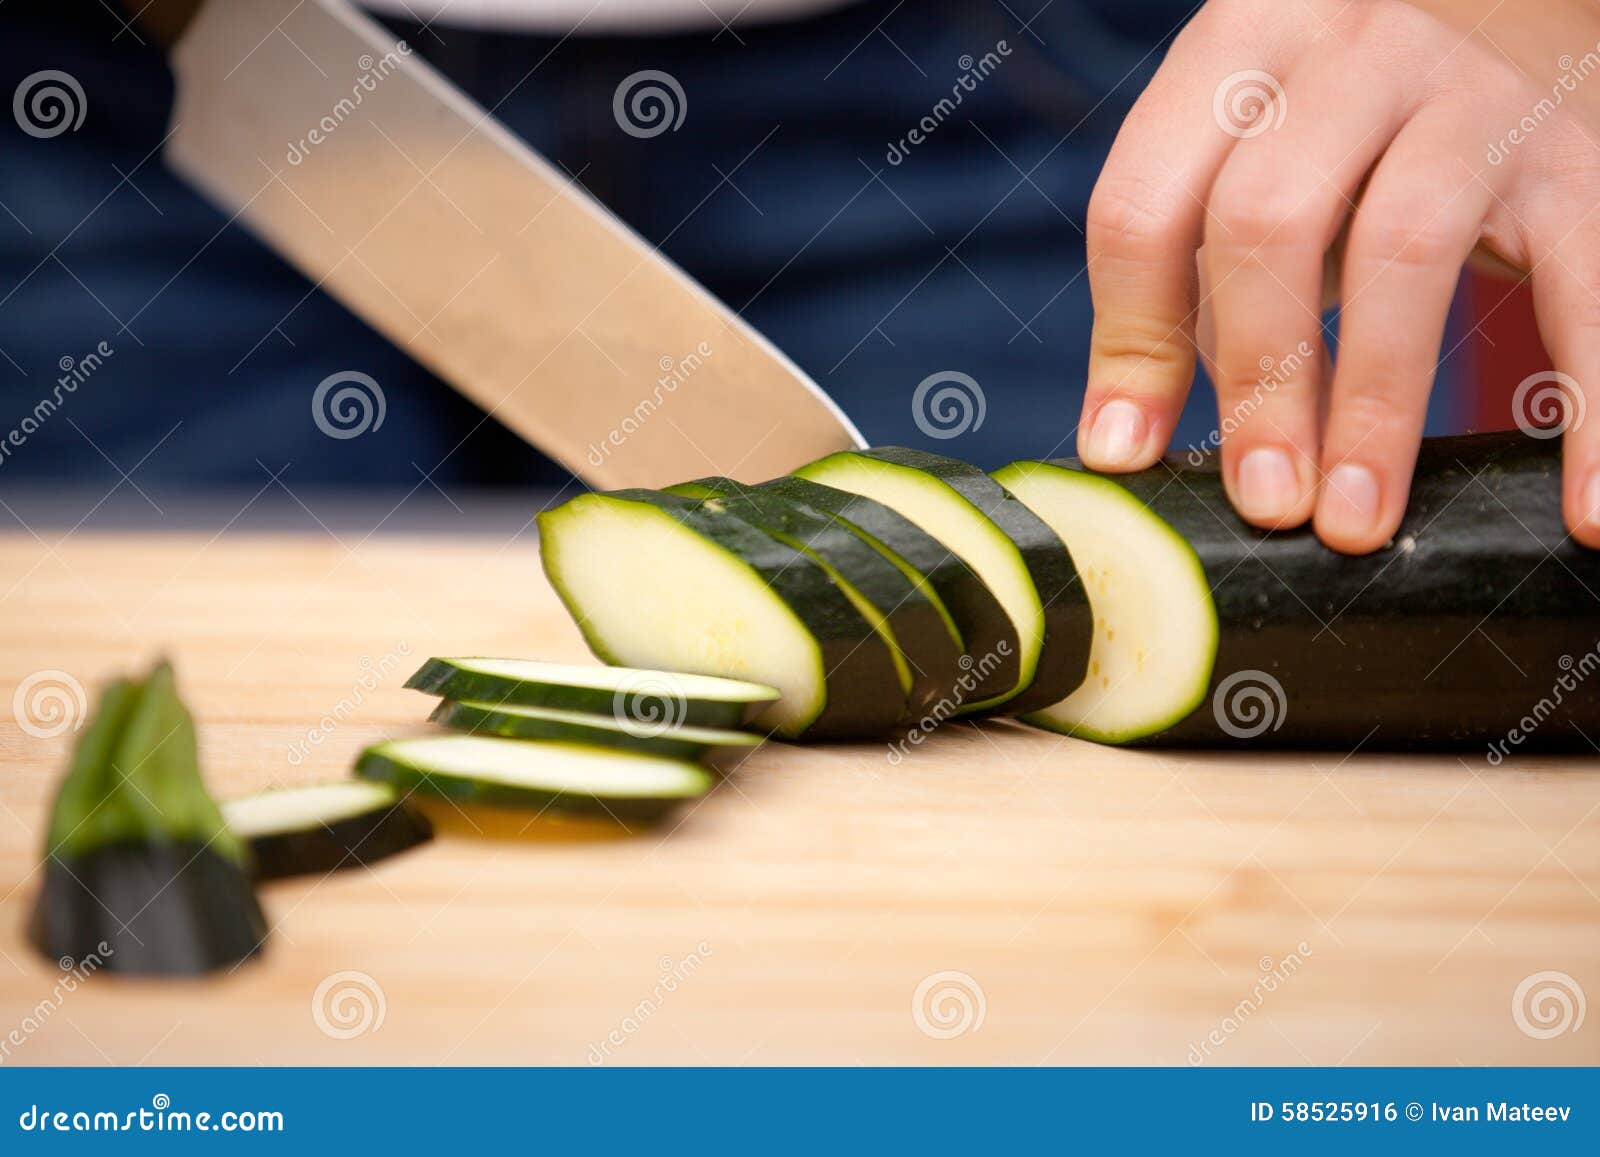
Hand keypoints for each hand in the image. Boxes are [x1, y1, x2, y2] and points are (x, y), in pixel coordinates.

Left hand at [1077, 0, 1599, 552]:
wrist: (1513, 6)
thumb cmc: (1344, 117)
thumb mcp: (1248, 155)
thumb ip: (1189, 276)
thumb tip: (1127, 442)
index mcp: (1238, 49)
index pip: (1145, 202)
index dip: (1130, 340)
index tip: (1128, 453)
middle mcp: (1349, 52)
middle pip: (1266, 223)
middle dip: (1258, 379)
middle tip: (1265, 502)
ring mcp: (1470, 94)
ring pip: (1403, 250)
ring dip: (1374, 404)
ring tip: (1355, 521)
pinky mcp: (1576, 151)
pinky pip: (1586, 286)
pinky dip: (1588, 406)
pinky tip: (1581, 505)